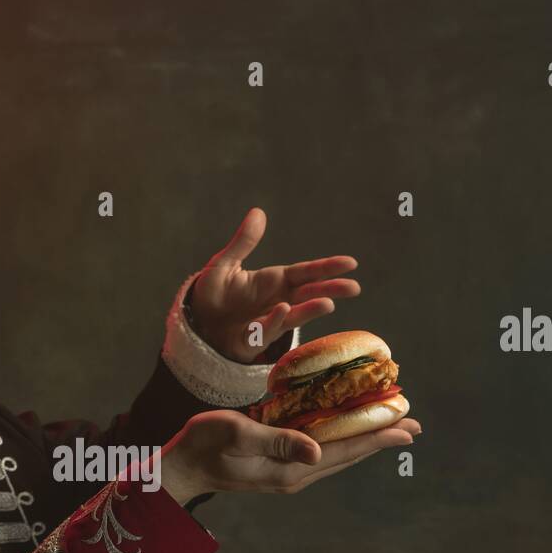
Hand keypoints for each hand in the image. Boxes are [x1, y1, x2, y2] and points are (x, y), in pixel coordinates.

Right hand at [159, 409, 421, 505]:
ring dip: (364, 438)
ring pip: (337, 453)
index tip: (406, 428)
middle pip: (348, 454)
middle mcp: (296, 473)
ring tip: (390, 425)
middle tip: (412, 424)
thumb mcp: (237, 434)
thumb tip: (317, 451)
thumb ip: (277, 441)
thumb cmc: (203, 444)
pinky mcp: (280, 462)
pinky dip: (341, 437)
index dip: (375, 437)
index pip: (343, 451)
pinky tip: (348, 427)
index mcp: (290, 469)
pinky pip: (321, 449)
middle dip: (379, 437)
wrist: (182, 466)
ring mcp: (288, 470)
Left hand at [187, 207, 359, 362]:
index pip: (306, 272)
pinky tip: (282, 310)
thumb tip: (258, 212)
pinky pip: (265, 331)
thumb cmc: (214, 294)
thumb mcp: (225, 264)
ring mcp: (268, 322)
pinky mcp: (253, 341)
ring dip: (309, 310)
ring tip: (327, 304)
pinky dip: (273, 322)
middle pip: (308, 294)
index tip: (350, 263)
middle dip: (330, 290)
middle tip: (354, 287)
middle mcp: (278, 301)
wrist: (198, 324)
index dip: (327, 268)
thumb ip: (243, 242)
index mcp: (274, 281)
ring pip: (294, 316)